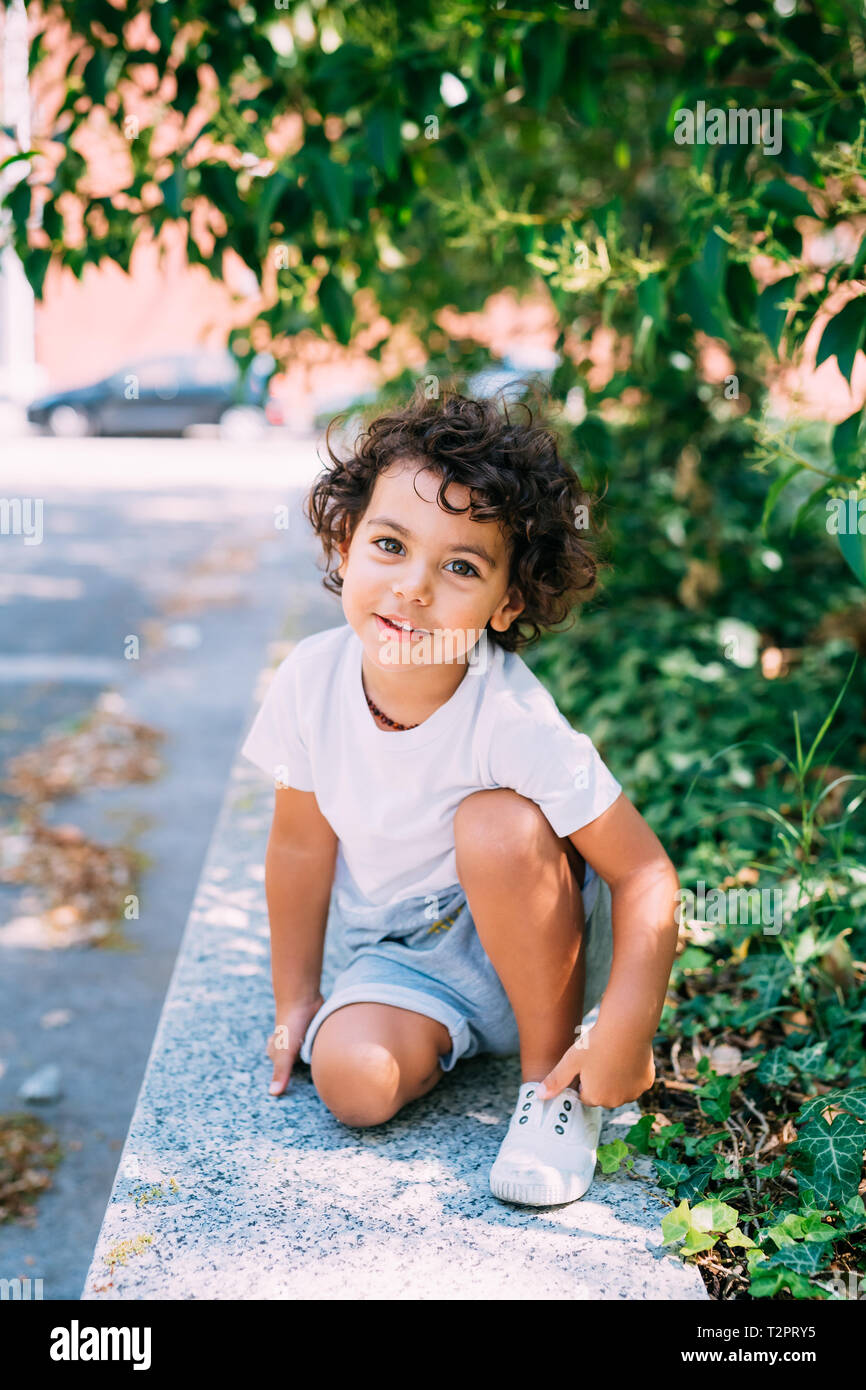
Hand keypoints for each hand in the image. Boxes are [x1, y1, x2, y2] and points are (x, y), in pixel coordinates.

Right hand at [266, 992, 323, 1095]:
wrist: (303, 998)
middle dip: (304, 1068)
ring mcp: (301, 1038)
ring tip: (322, 1062)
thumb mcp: (285, 1052)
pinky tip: (329, 1050)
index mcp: (277, 1051)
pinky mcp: (314, 1031)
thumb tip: (273, 1094)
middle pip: (295, 1063)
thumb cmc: (290, 1025)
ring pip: (308, 1054)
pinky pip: (318, 1044)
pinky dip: (321, 1047)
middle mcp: (288, 1045)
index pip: (282, 1070)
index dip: (290, 1074)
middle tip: (313, 1072)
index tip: (299, 1077)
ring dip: (314, 1057)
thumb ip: (281, 1072)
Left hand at [536, 1025, 655, 1109]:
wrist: (626, 1027)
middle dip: (600, 1082)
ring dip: (616, 1079)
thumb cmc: (596, 1042)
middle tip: (599, 1058)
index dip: (583, 1079)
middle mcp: (616, 1101)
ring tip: (612, 1056)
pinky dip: (631, 1073)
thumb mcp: (571, 1060)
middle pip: (603, 1094)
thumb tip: (538, 1096)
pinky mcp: (646, 1083)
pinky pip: (635, 1082)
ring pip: (620, 1089)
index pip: (585, 1095)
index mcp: (596, 1098)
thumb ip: (555, 1080)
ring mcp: (633, 1093)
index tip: (586, 1063)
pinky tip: (626, 1057)